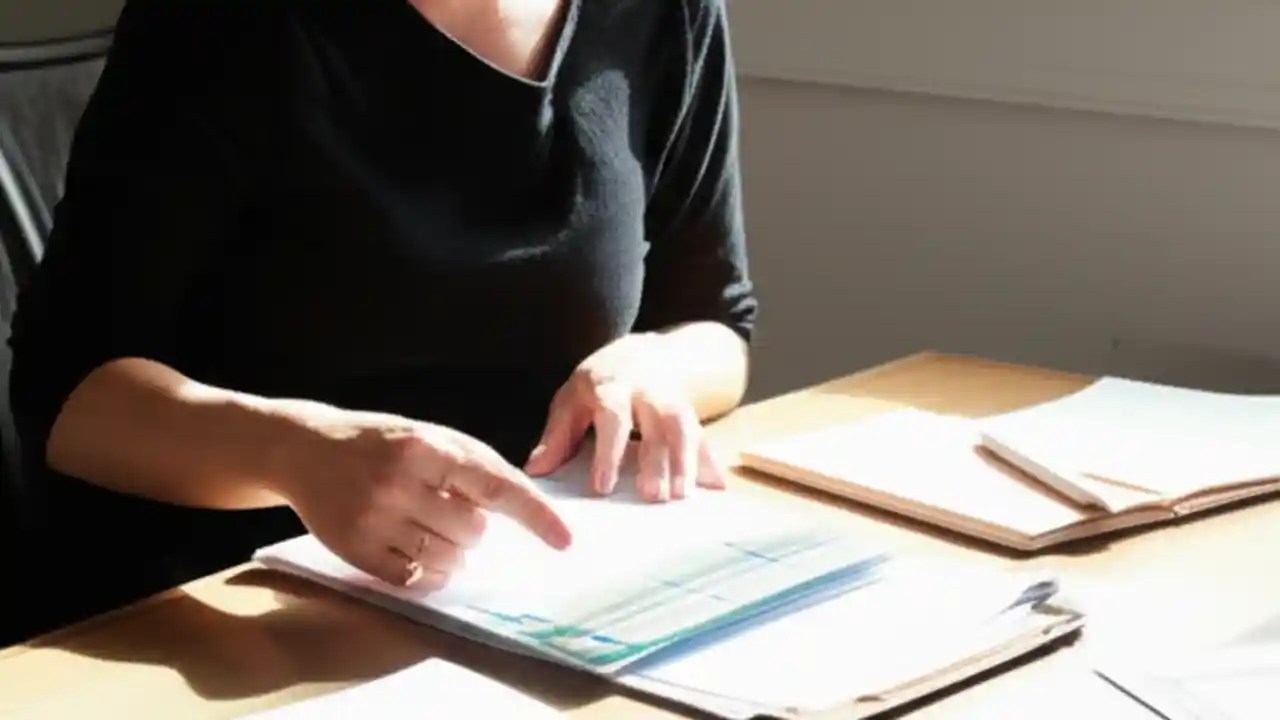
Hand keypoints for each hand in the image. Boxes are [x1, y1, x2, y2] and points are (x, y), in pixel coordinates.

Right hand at [278, 410, 571, 588]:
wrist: (305, 450)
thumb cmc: (381, 443)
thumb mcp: (427, 436)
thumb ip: (472, 465)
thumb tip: (522, 507)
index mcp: (428, 447)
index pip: (496, 486)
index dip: (535, 515)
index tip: (564, 540)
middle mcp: (401, 482)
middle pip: (474, 532)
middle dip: (472, 528)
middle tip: (444, 509)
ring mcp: (375, 518)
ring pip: (448, 559)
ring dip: (452, 553)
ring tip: (426, 526)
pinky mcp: (354, 550)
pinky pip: (414, 580)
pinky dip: (426, 572)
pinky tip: (412, 547)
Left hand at [524, 333, 727, 501]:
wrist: (641, 352)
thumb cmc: (598, 384)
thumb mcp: (571, 399)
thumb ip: (556, 436)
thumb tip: (535, 472)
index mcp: (612, 386)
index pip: (613, 417)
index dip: (609, 452)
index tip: (603, 486)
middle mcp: (648, 392)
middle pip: (657, 423)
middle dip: (657, 460)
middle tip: (653, 497)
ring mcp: (673, 400)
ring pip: (686, 429)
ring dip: (688, 462)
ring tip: (684, 496)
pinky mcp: (690, 413)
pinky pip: (703, 437)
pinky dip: (711, 461)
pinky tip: (716, 487)